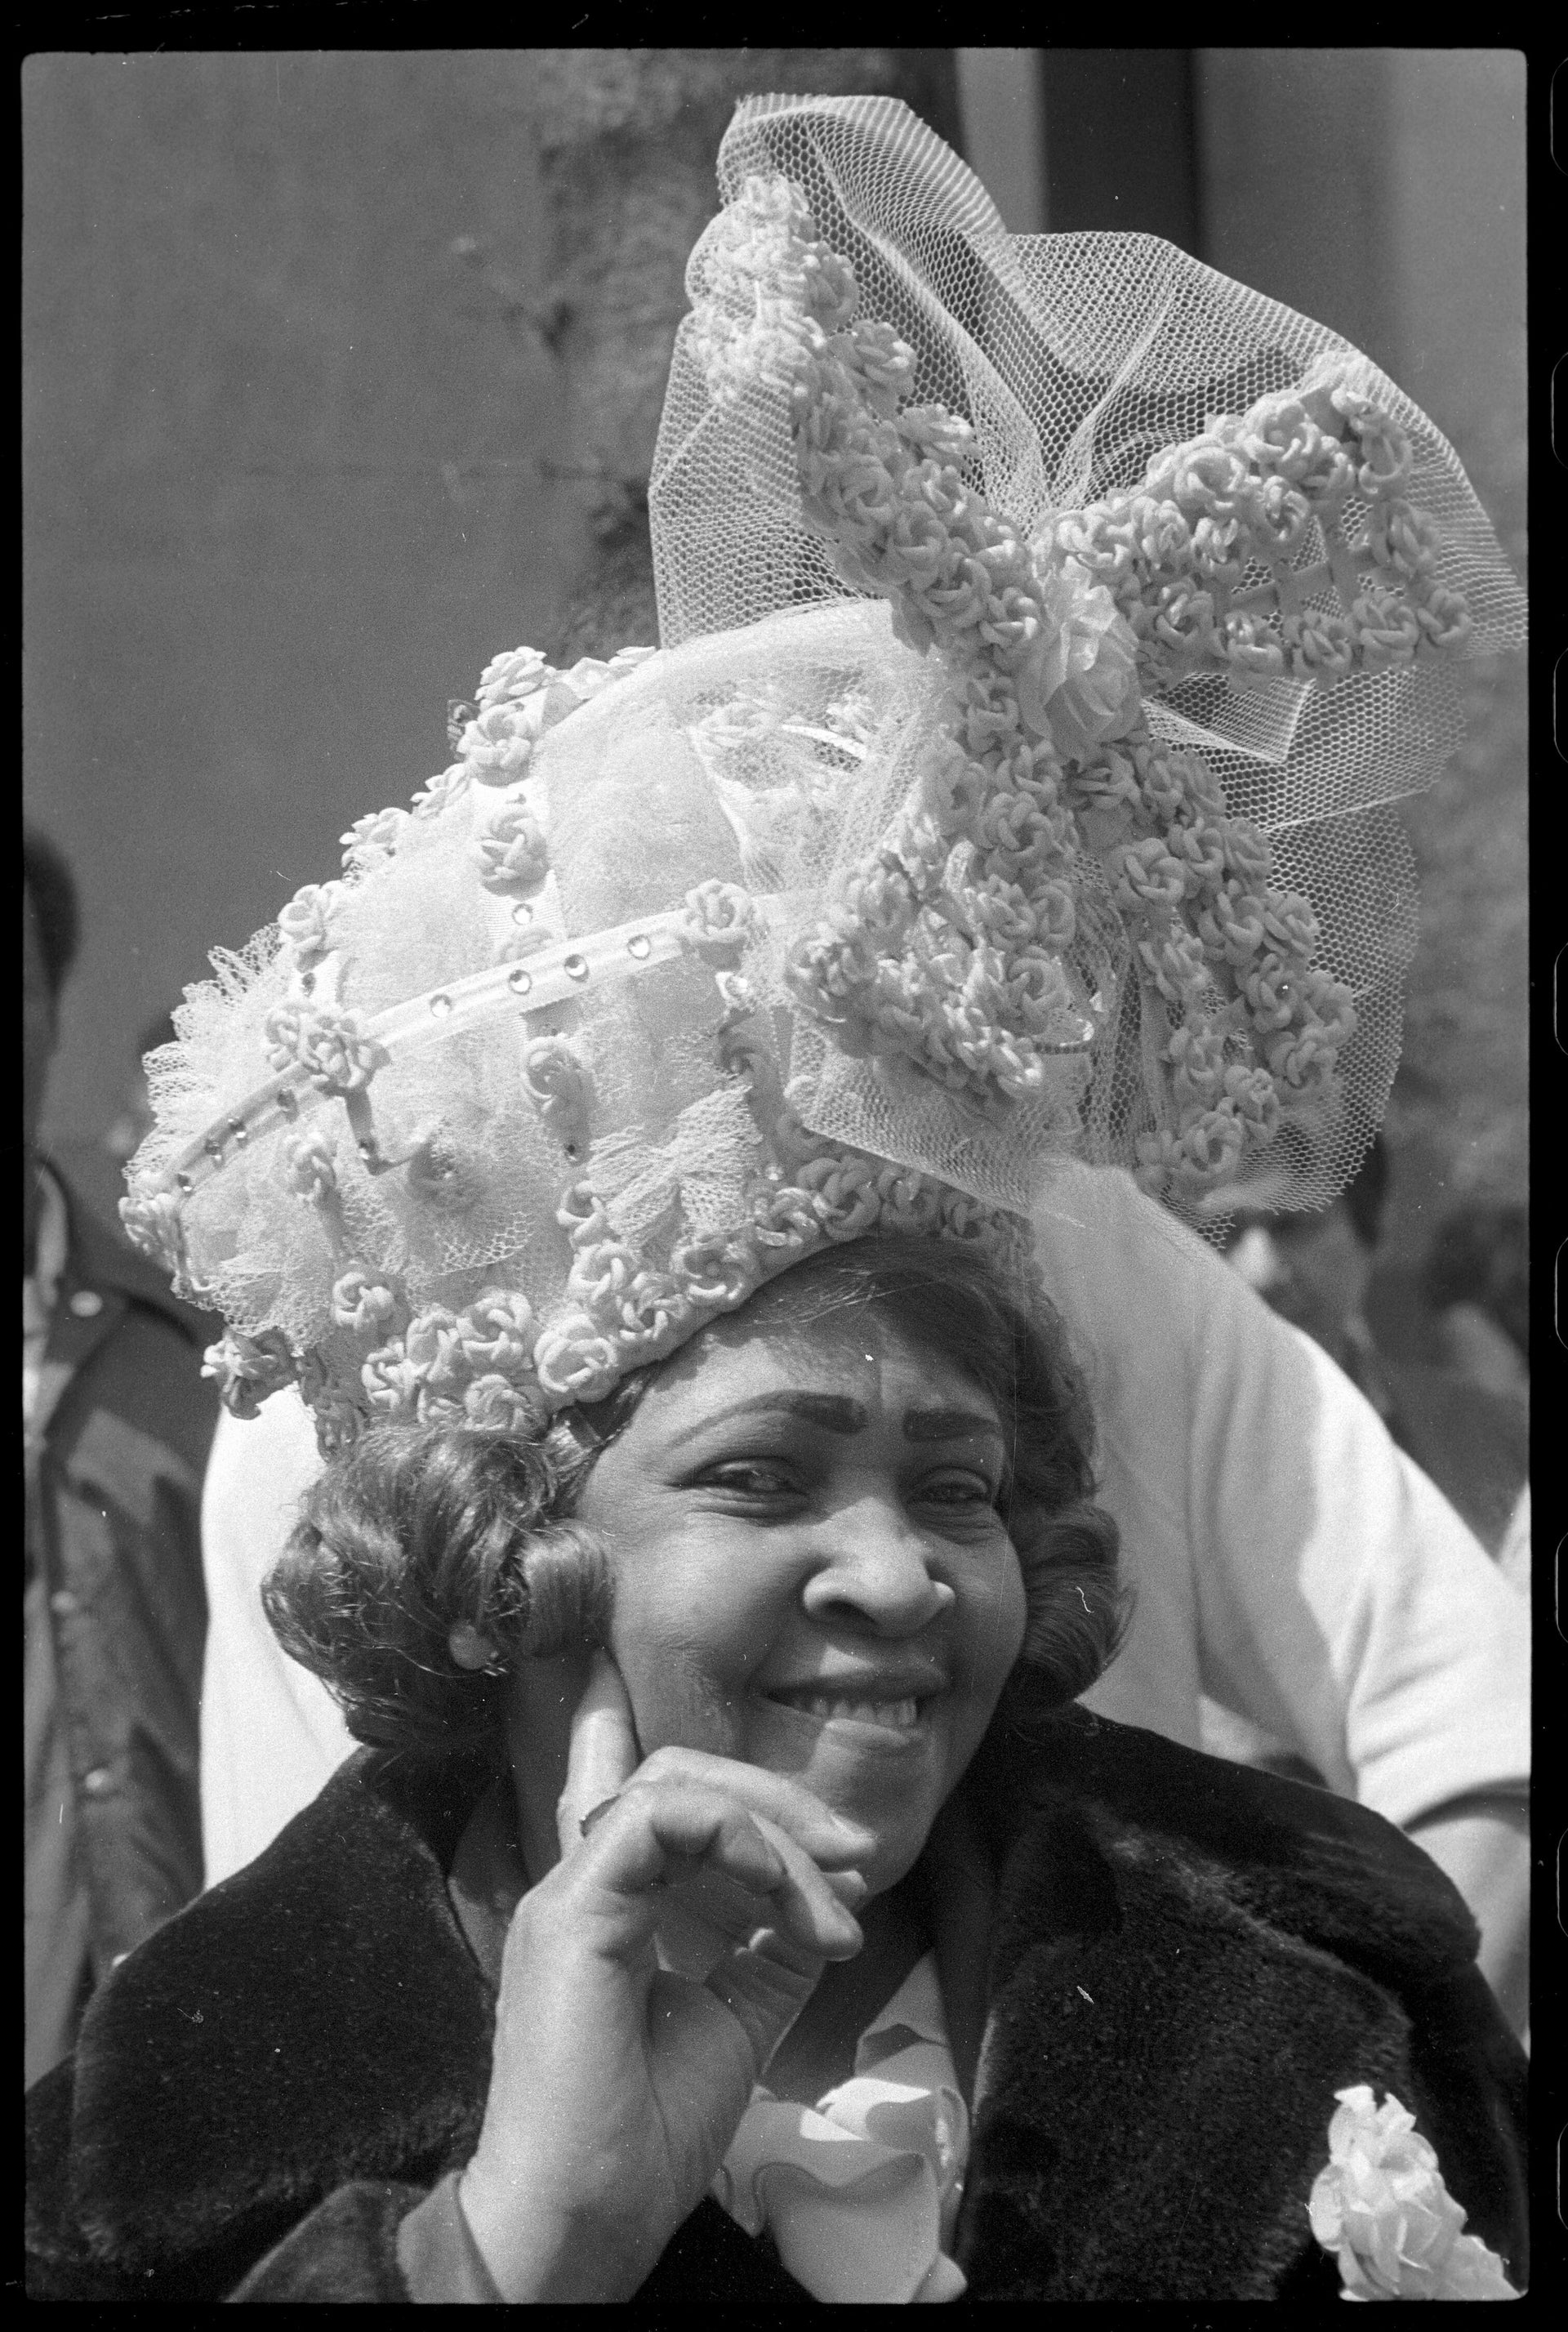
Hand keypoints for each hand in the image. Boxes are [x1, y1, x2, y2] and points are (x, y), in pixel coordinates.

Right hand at [458, 1652, 869, 2301]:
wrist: (589, 2218)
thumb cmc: (646, 2138)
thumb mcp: (738, 2021)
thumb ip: (773, 1951)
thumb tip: (832, 1896)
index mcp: (612, 1908)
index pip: (661, 1804)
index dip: (747, 1794)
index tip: (842, 1854)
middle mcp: (584, 1887)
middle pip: (678, 1778)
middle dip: (778, 1800)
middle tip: (857, 1854)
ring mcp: (571, 1892)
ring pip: (672, 1784)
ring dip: (772, 1825)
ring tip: (836, 1891)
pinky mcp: (572, 1908)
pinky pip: (658, 1818)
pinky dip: (736, 1836)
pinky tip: (786, 1890)